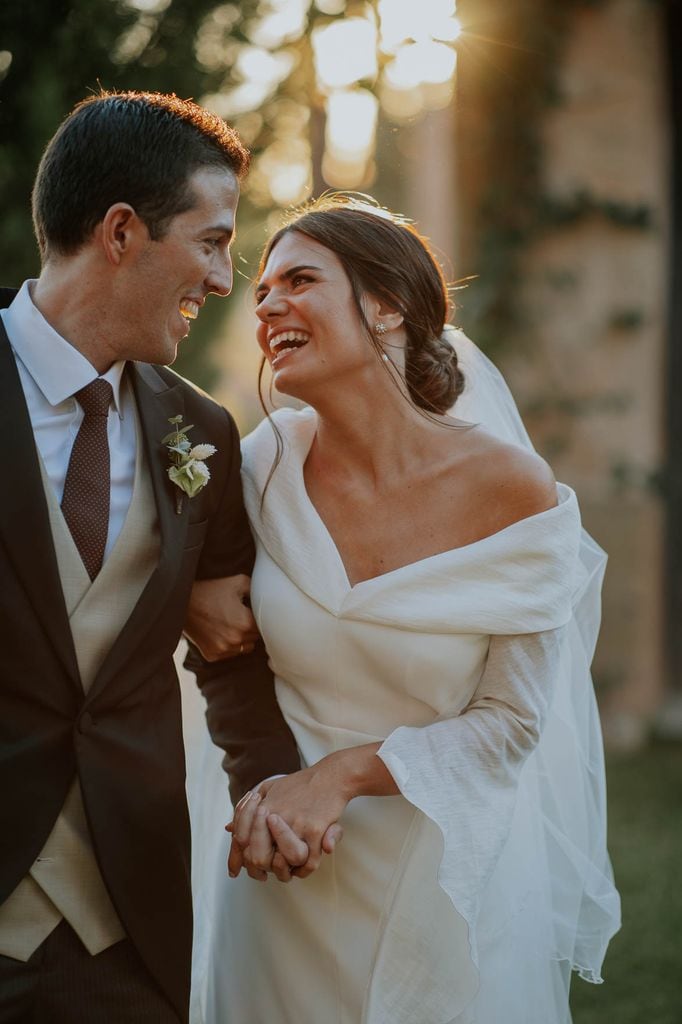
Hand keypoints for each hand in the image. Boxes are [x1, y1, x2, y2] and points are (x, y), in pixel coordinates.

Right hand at [184, 574, 259, 659]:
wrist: (181, 601)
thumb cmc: (211, 590)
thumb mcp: (238, 582)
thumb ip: (258, 590)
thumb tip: (270, 597)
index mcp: (245, 623)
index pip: (266, 627)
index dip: (260, 618)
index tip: (254, 612)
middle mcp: (236, 640)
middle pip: (256, 638)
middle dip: (252, 628)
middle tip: (240, 615)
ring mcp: (223, 650)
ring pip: (245, 648)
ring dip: (242, 639)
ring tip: (230, 623)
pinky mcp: (212, 655)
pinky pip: (229, 654)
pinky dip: (228, 645)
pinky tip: (220, 631)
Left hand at [228, 767, 347, 881]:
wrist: (331, 776)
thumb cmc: (300, 784)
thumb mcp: (269, 788)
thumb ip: (247, 810)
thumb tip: (228, 829)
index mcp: (262, 806)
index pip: (241, 840)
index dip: (237, 859)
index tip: (236, 872)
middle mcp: (276, 816)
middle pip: (258, 855)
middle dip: (260, 868)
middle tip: (264, 872)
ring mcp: (296, 824)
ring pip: (281, 862)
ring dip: (282, 868)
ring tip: (285, 865)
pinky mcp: (315, 829)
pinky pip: (307, 861)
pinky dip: (304, 870)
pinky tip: (302, 866)